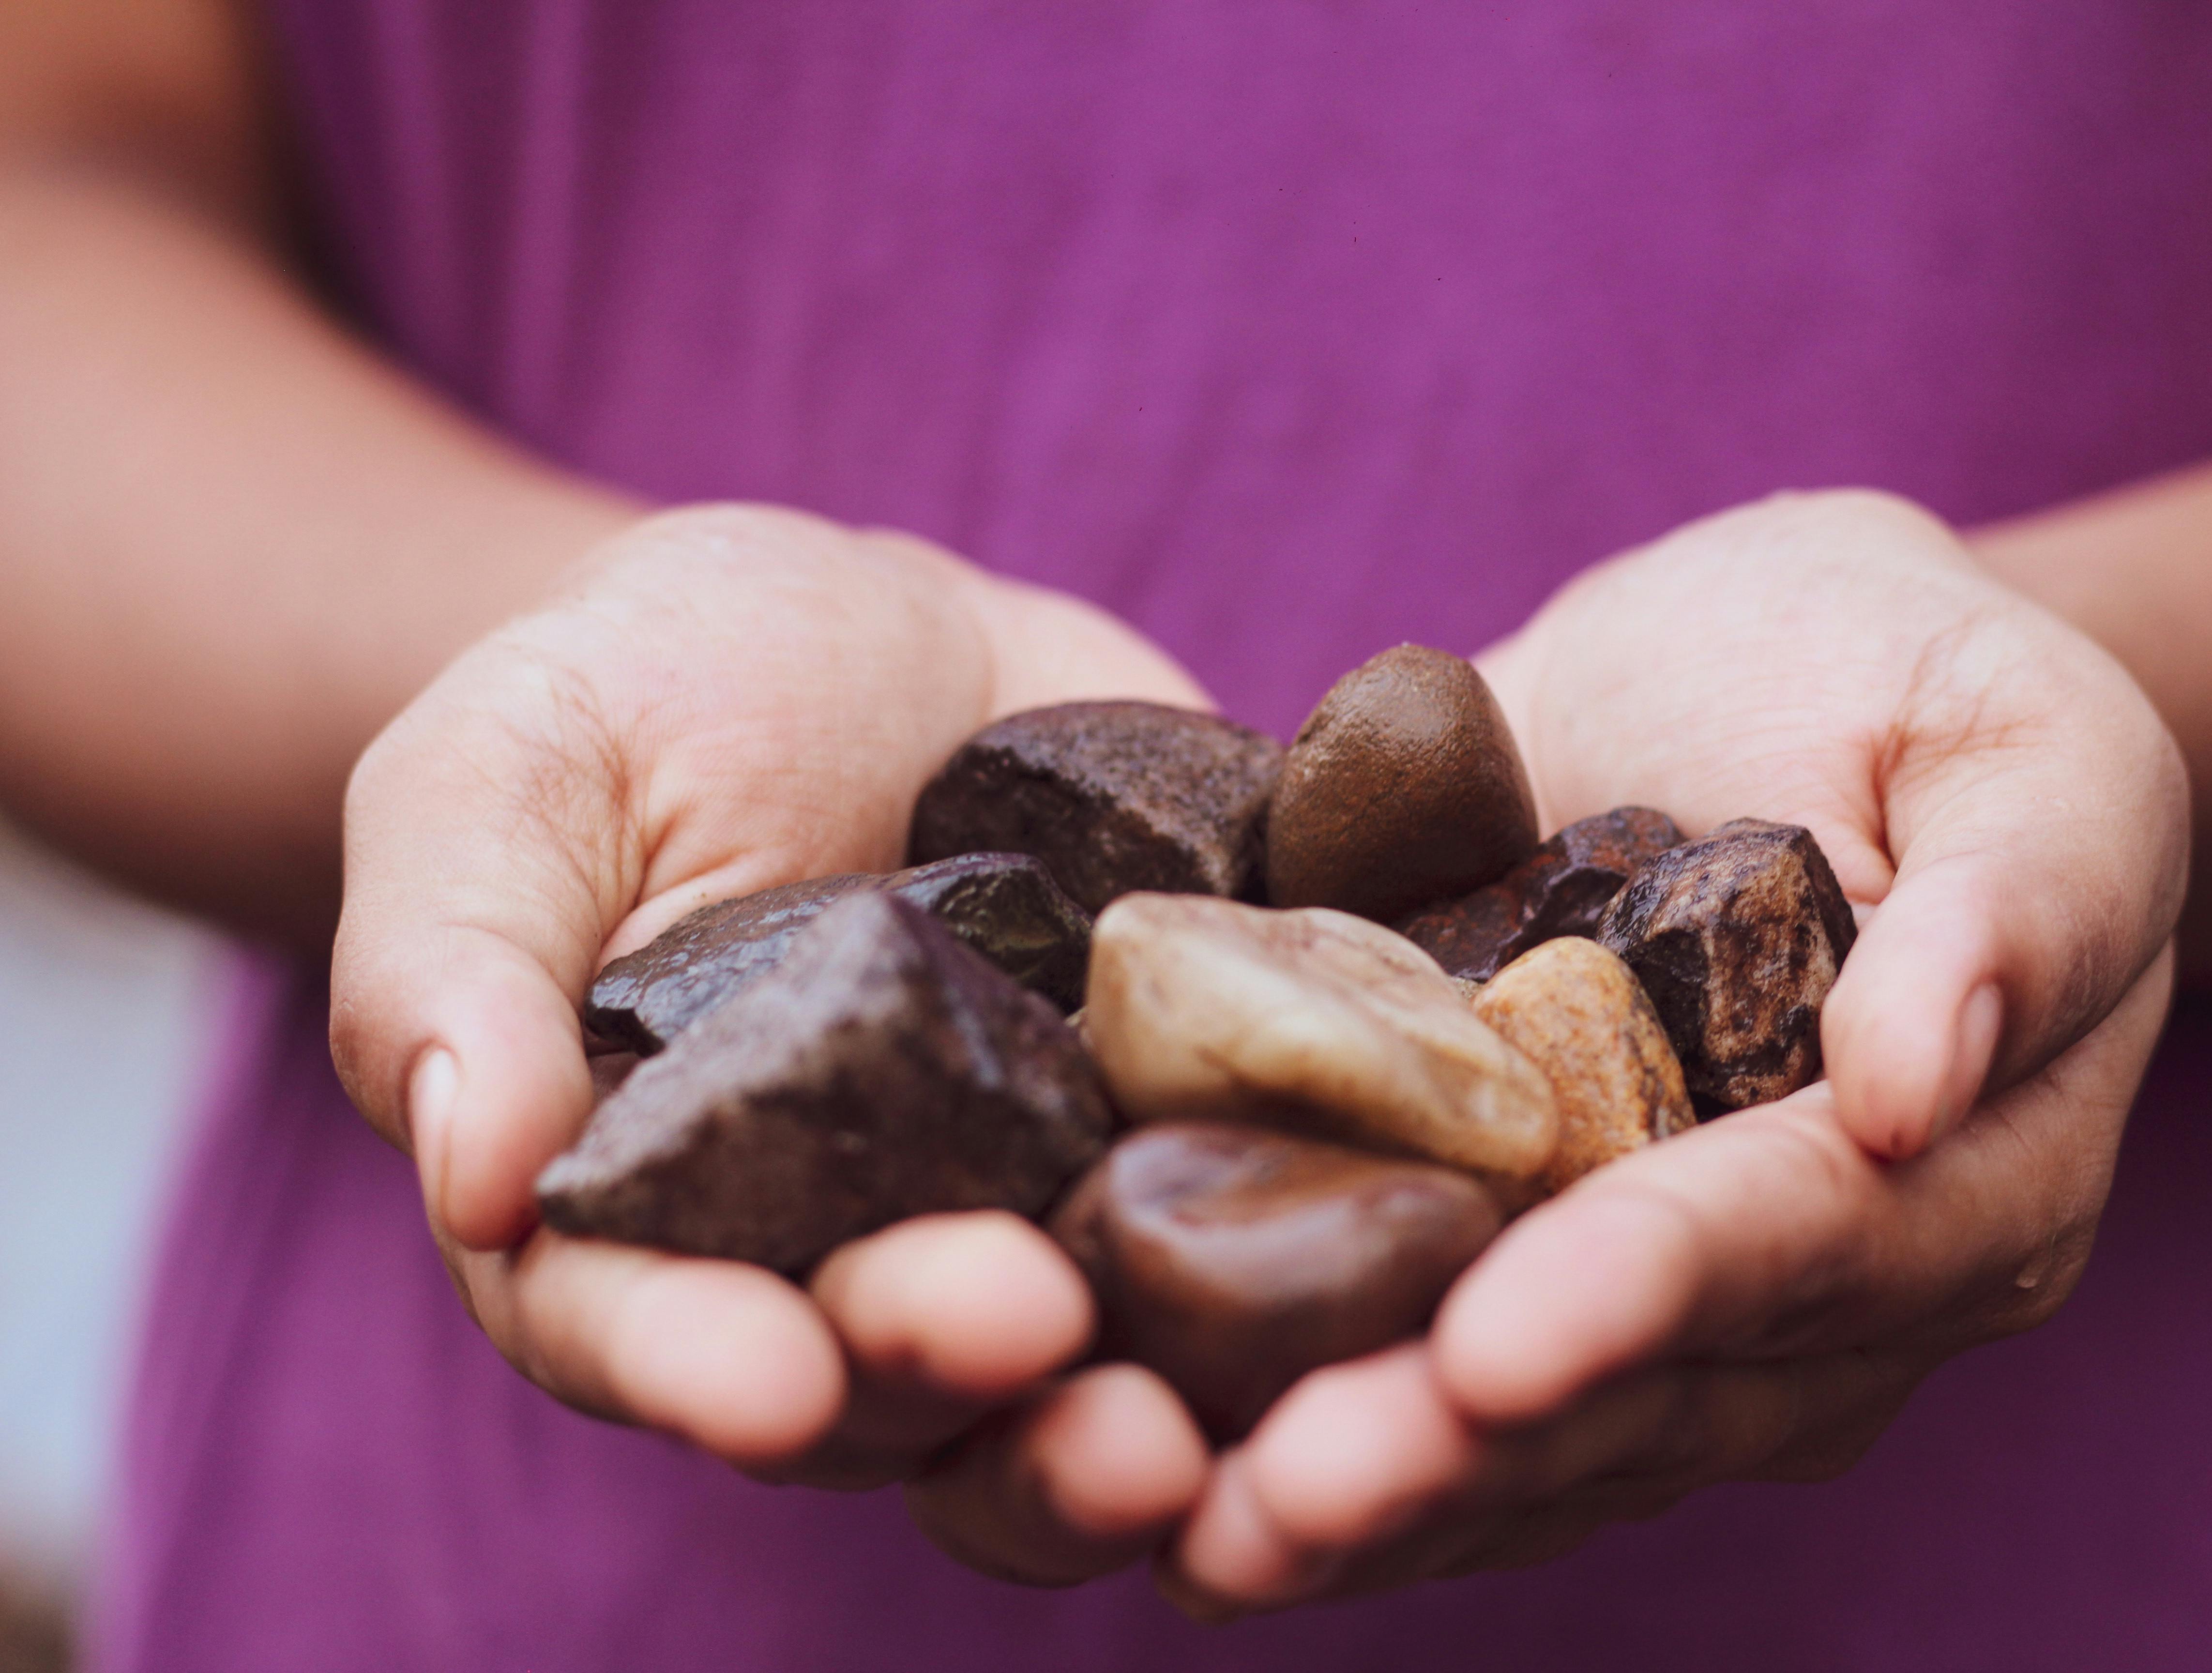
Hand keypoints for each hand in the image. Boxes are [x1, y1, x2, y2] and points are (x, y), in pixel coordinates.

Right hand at [330, 504, 1209, 1580]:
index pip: (646, 1328)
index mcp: (649, 1207)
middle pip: (885, 1374)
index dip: (700, 1371)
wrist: (857, 635)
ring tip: (1191, 1421)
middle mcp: (848, 1248)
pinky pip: (1248, 1206)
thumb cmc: (634, 701)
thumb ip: (454, 966)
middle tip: (1029, 1345)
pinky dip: (1297, 1246)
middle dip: (946, 1384)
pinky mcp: (1183, 1116)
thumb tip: (475, 1166)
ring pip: (1074, 1357)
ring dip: (1130, 1406)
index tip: (770, 1385)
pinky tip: (1366, 1249)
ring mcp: (1033, 1200)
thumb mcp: (502, 777)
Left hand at [1158, 489, 2189, 1609]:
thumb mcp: (2031, 744)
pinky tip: (1182, 1508)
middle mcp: (1831, 1288)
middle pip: (1645, 1390)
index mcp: (1974, 1174)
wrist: (1776, 667)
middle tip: (1281, 1499)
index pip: (1796, 1246)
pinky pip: (1452, 1384)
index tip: (1489, 1348)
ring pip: (1536, 1438)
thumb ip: (2018, 905)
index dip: (1641, 1297)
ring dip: (1372, 1494)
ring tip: (1207, 1540)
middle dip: (1461, 1448)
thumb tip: (1915, 1086)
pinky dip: (1327, 1431)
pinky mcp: (1551, 1267)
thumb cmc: (1926, 683)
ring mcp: (1687, 1306)